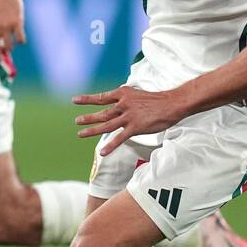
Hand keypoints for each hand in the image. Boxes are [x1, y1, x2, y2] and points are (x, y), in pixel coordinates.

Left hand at [71, 85, 188, 155]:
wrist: (172, 103)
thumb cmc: (156, 100)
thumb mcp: (136, 94)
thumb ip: (125, 100)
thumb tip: (117, 104)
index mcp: (122, 94)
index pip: (102, 97)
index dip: (87, 99)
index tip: (75, 100)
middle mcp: (123, 105)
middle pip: (102, 113)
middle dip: (88, 117)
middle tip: (77, 121)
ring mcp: (128, 116)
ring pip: (106, 125)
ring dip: (92, 130)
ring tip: (80, 133)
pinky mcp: (135, 127)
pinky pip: (120, 138)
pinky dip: (110, 146)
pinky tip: (102, 152)